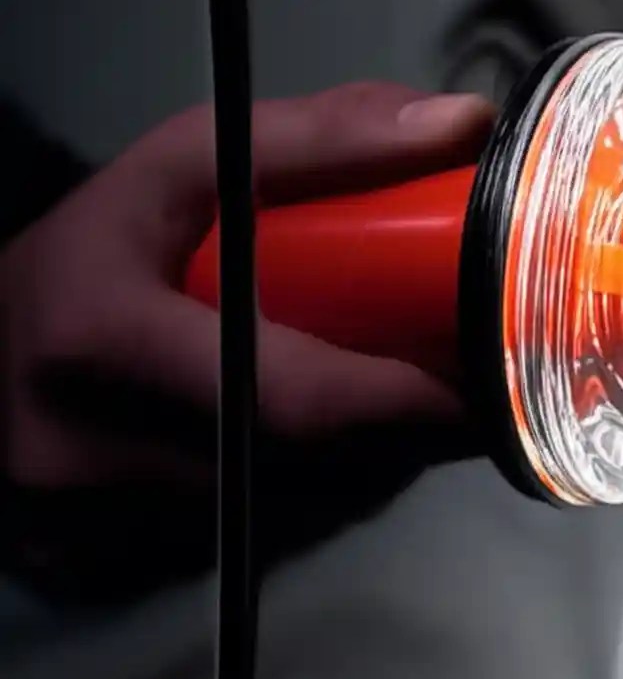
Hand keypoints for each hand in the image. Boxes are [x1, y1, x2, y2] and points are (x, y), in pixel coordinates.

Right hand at [1, 83, 491, 597]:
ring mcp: (121, 520)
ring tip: (416, 398)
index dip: (404, 397)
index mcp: (106, 339)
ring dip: (381, 457)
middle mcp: (105, 450)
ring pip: (309, 506)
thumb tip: (459, 124)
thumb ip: (317, 141)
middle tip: (474, 379)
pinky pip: (280, 527)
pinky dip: (335, 483)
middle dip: (417, 429)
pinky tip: (346, 436)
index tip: (479, 373)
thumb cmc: (87, 257)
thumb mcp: (180, 170)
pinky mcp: (143, 553)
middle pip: (320, 465)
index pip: (292, 393)